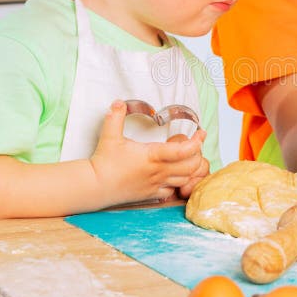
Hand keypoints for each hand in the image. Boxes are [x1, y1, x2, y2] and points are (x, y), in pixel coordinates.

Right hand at [89, 100, 206, 205]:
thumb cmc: (104, 162)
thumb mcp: (109, 135)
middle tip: (194, 144)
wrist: (95, 186)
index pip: (184, 151)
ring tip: (186, 157)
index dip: (197, 141)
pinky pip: (172, 190)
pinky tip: (173, 174)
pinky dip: (178, 183)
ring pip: (185, 179)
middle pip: (191, 166)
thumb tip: (118, 102)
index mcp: (152, 156)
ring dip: (190, 168)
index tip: (201, 132)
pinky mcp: (152, 194)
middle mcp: (158, 171)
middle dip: (198, 154)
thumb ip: (115, 116)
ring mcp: (156, 184)